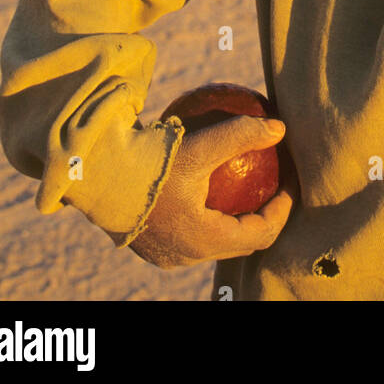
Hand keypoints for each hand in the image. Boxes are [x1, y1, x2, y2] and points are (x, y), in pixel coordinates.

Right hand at [128, 116, 295, 269]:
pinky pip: (190, 233)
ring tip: (244, 185)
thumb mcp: (200, 146)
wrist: (95, 177)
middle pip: (240, 241)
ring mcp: (168, 255)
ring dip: (233, 216)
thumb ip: (240, 135)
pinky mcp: (151, 245)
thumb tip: (280, 128)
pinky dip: (207, 214)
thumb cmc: (149, 164)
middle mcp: (188, 256)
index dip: (282, 209)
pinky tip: (208, 183)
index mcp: (205, 241)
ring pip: (214, 239)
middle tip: (272, 184)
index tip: (288, 181)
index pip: (261, 233)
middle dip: (261, 215)